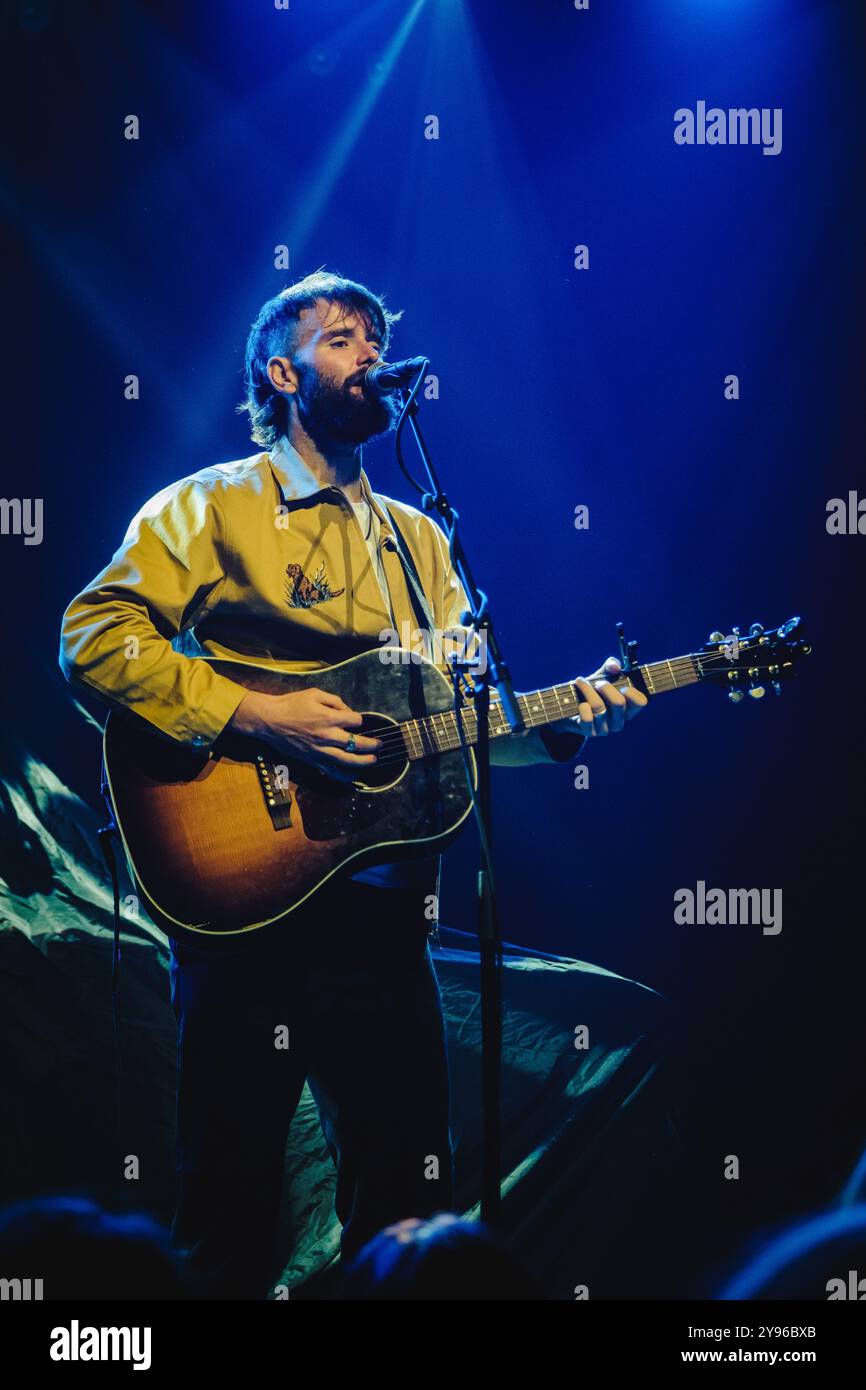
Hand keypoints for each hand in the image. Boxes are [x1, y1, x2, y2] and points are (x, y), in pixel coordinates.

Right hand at [229, 687, 381, 779]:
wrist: (269, 720)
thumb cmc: (291, 704)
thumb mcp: (314, 693)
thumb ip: (335, 700)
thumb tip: (347, 710)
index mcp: (329, 718)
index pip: (355, 721)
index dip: (357, 719)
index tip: (354, 719)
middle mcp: (327, 736)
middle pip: (358, 743)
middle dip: (372, 744)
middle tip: (380, 745)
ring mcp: (320, 751)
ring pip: (348, 760)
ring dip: (364, 761)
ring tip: (373, 760)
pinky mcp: (312, 760)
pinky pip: (331, 771)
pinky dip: (344, 775)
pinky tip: (353, 776)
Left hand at [557, 656, 647, 736]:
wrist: (571, 705)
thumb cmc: (593, 689)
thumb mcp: (603, 675)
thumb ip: (611, 666)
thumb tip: (615, 667)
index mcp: (629, 707)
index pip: (641, 702)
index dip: (633, 691)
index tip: (622, 685)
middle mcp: (620, 720)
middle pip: (619, 702)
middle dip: (606, 687)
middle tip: (598, 682)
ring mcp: (605, 728)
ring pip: (599, 708)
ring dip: (588, 690)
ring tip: (581, 682)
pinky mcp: (590, 731)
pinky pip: (588, 719)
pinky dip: (582, 706)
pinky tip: (580, 702)